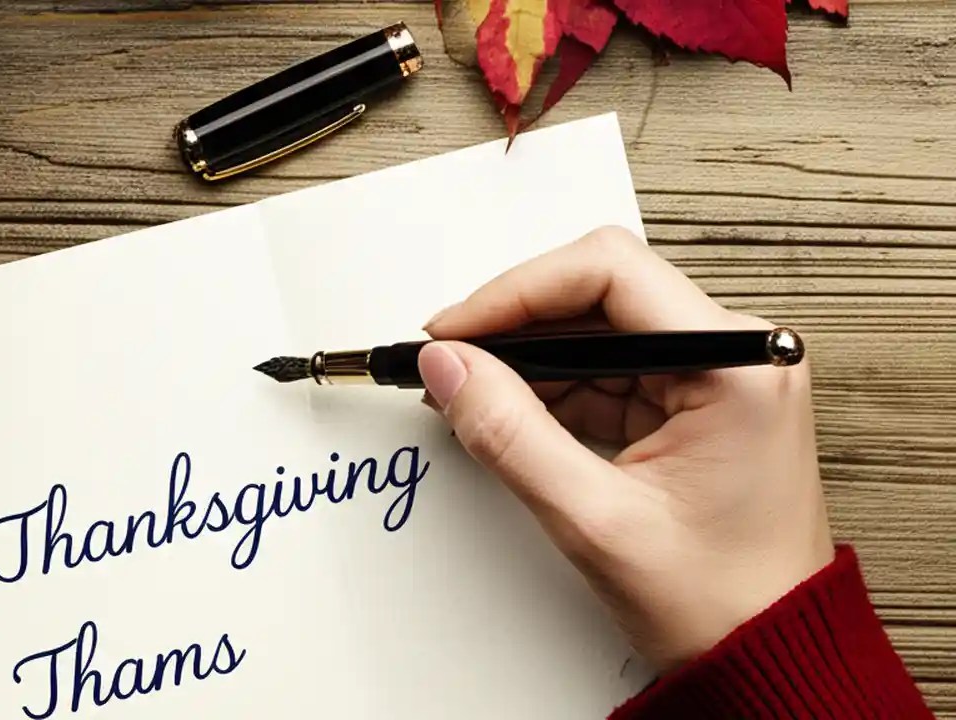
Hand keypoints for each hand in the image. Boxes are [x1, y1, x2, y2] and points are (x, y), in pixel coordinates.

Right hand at [418, 226, 834, 670]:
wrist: (766, 656)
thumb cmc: (722, 602)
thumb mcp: (595, 519)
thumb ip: (510, 434)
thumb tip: (450, 368)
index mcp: (737, 364)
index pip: (609, 272)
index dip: (516, 291)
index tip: (457, 329)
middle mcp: (737, 353)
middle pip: (600, 291)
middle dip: (516, 323)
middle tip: (450, 357)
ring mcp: (719, 373)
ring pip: (600, 328)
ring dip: (530, 357)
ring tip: (469, 389)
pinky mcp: (698, 399)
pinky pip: (612, 367)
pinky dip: (556, 386)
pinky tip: (512, 408)